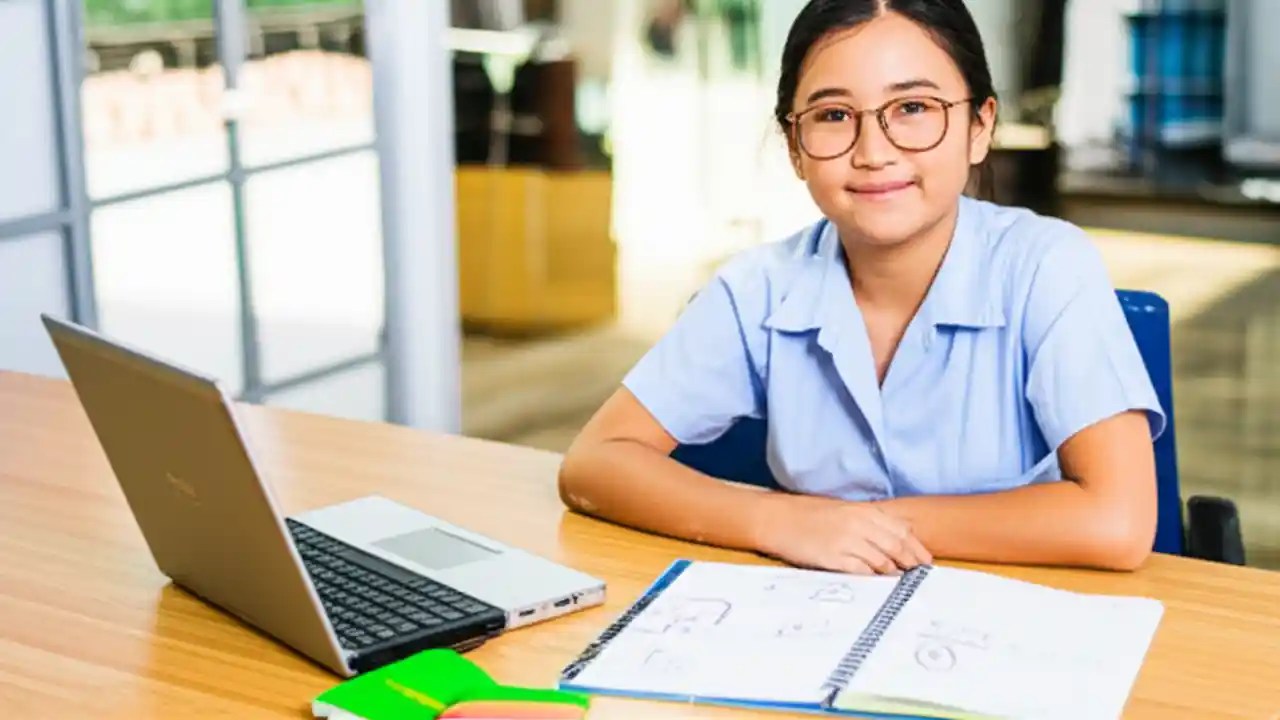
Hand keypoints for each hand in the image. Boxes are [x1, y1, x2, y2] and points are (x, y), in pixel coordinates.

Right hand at [752, 493, 932, 574]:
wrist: (776, 518)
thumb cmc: (807, 515)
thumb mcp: (841, 512)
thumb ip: (867, 522)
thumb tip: (892, 540)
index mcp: (862, 511)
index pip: (901, 531)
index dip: (916, 548)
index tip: (925, 561)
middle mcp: (858, 525)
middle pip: (896, 547)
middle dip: (911, 563)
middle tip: (919, 576)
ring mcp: (846, 541)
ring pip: (882, 561)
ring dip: (893, 574)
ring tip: (899, 583)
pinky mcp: (833, 557)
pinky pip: (862, 571)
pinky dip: (873, 579)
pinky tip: (877, 584)